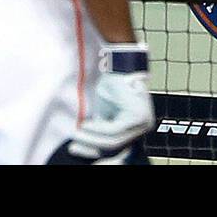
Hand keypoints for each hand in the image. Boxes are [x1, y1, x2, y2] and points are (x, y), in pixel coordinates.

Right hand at [46, 43, 153, 163]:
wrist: (121, 65)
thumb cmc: (113, 87)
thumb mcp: (105, 114)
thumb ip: (101, 131)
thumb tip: (88, 149)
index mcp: (139, 127)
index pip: (116, 147)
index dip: (94, 151)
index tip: (76, 150)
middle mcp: (145, 126)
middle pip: (115, 146)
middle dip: (91, 147)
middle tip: (72, 146)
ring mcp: (144, 122)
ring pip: (113, 140)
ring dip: (91, 139)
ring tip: (76, 134)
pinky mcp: (138, 116)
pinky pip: (113, 130)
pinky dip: (97, 129)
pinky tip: (84, 125)